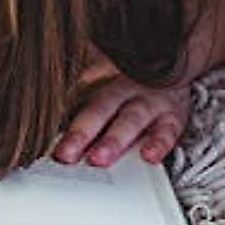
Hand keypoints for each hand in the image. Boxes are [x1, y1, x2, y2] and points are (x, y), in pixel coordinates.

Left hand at [53, 48, 190, 167]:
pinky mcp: (175, 116)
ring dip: (114, 140)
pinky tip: (148, 156)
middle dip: (81, 132)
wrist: (177, 65)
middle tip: (65, 154)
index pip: (78, 96)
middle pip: (100, 107)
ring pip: (131, 119)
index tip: (47, 138)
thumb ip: (82, 90)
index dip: (62, 116)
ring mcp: (151, 102)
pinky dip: (159, 144)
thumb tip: (52, 114)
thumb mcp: (107, 75)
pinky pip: (168, 130)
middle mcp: (127, 88)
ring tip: (99, 158)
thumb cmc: (135, 78)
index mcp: (105, 79)